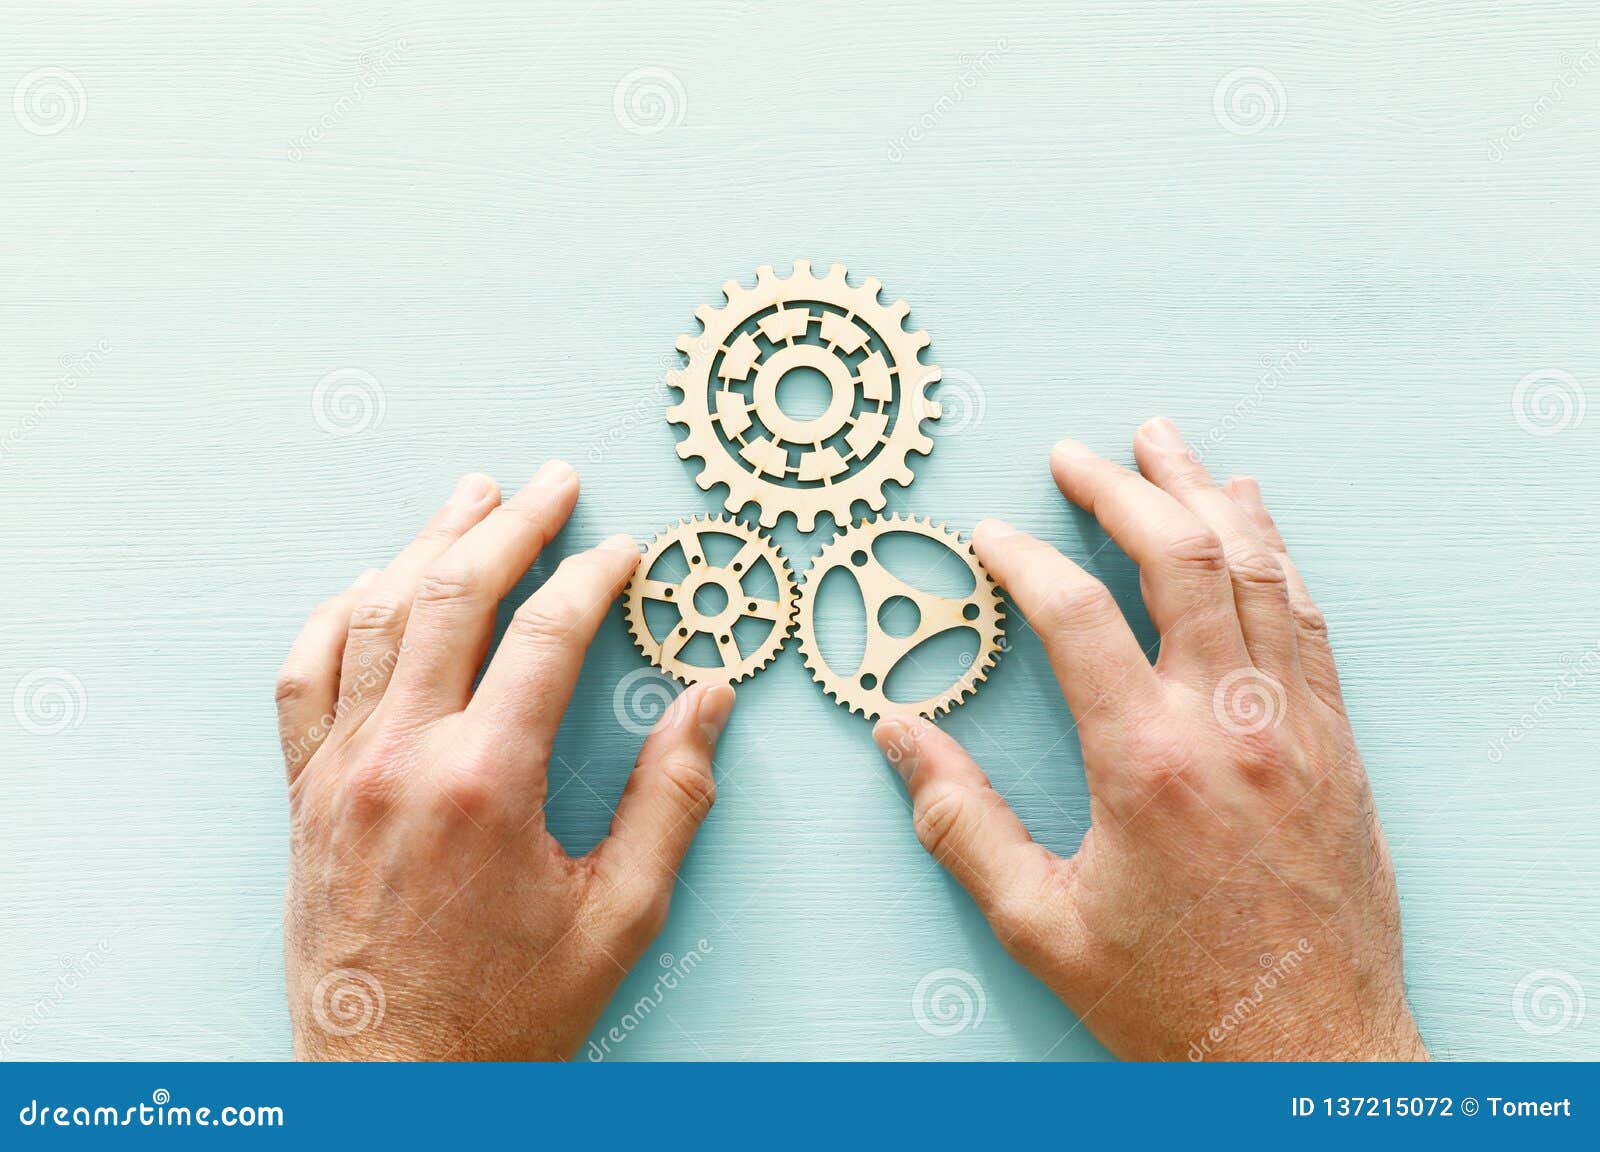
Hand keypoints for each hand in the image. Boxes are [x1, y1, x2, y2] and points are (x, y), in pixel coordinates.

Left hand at [275, 461, 733, 1059]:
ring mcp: (340, 772)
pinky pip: (301, 676)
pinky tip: (365, 584)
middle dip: (511, 524)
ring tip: (469, 496)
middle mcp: (401, 758)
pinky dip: (333, 615)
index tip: (625, 552)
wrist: (394, 1086)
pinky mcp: (305, 796)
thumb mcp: (621, 916)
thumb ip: (671, 800)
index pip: (545, 634)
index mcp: (486, 782)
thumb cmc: (508, 1014)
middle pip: (452, 596)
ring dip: (424, 544)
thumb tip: (709, 706)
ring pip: (372, 617)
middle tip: (553, 481)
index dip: (593, 578)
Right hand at [874, 419, 1425, 1060]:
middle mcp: (1233, 725)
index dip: (1024, 558)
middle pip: (1181, 559)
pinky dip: (1276, 559)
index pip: (1077, 614)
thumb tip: (900, 741)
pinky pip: (1307, 622)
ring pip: (1257, 573)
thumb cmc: (1175, 1001)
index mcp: (1148, 762)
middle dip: (1124, 489)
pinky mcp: (1338, 745)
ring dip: (1209, 496)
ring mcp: (1297, 728)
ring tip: (1169, 445)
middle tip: (1078, 453)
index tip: (992, 533)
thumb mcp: (1041, 924)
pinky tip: (1256, 526)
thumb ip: (960, 823)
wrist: (1309, 1057)